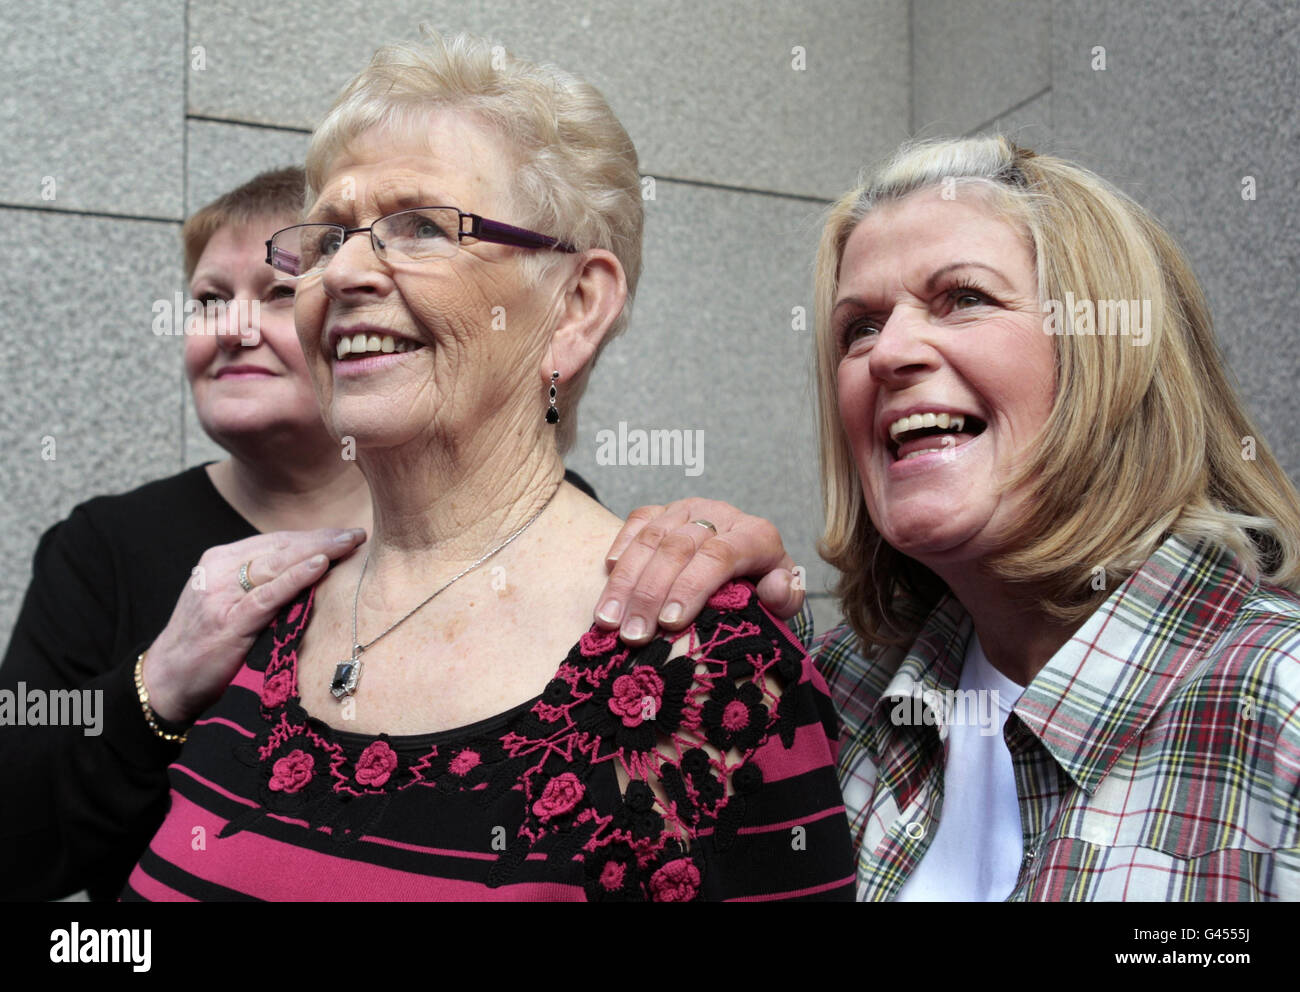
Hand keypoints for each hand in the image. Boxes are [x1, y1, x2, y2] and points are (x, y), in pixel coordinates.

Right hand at [142, 527, 366, 723]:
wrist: (167, 680)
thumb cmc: (206, 642)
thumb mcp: (230, 601)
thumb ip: (260, 584)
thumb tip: (311, 572)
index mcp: (220, 561)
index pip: (276, 541)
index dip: (313, 536)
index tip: (344, 533)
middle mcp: (219, 570)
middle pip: (281, 546)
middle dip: (322, 538)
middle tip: (357, 534)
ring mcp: (222, 595)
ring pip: (278, 563)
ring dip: (319, 549)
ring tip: (350, 542)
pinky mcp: (228, 622)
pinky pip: (268, 595)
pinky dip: (296, 578)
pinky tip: (320, 565)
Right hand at [595, 499, 801, 644]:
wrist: (750, 561)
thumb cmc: (762, 588)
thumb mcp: (782, 599)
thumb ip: (785, 598)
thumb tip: (775, 587)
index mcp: (755, 535)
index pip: (718, 556)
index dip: (691, 588)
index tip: (670, 624)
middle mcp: (720, 515)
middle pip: (678, 548)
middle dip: (651, 593)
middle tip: (633, 634)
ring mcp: (689, 510)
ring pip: (652, 537)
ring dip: (626, 581)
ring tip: (608, 620)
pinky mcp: (664, 510)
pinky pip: (637, 521)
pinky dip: (621, 546)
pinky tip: (608, 574)